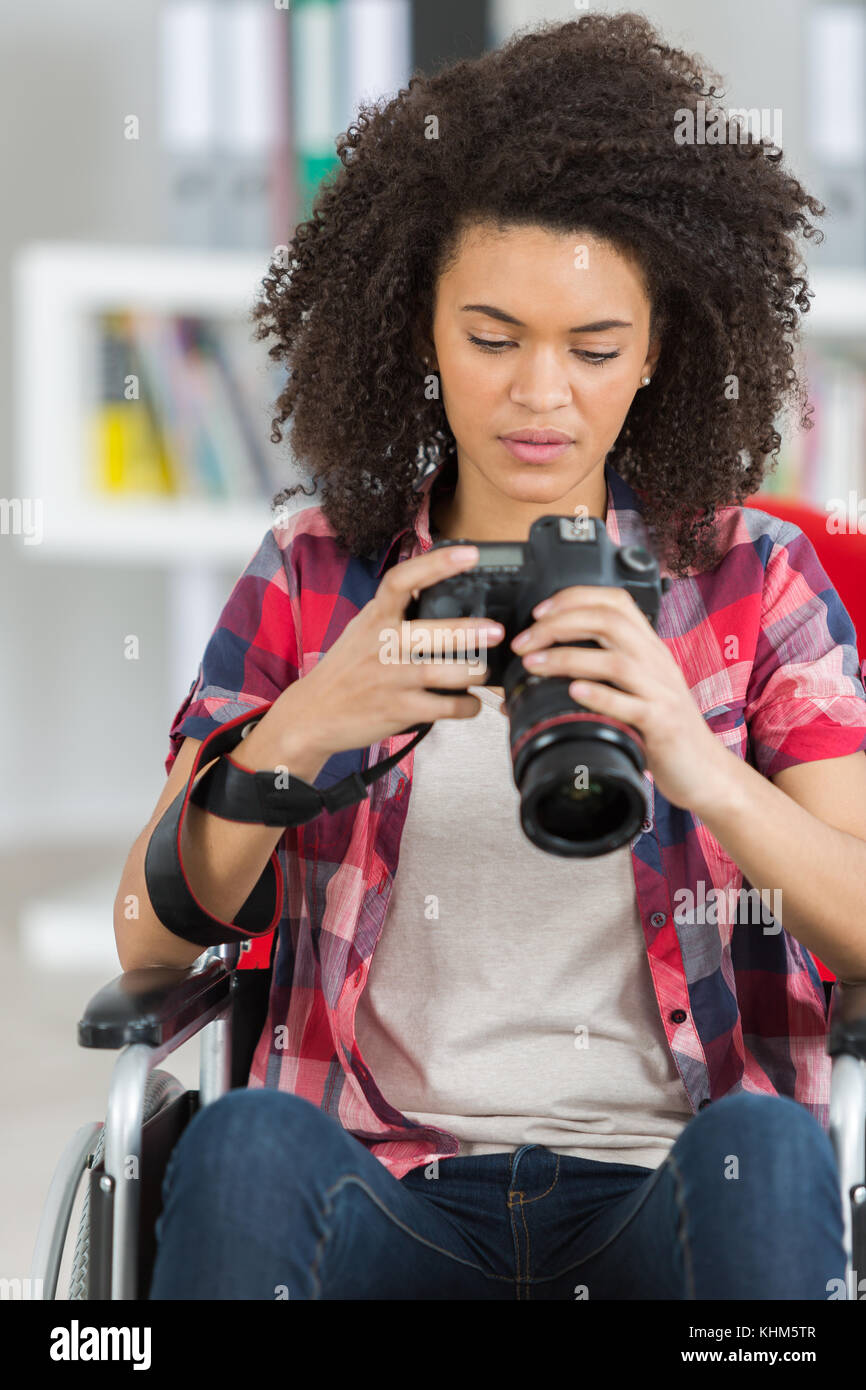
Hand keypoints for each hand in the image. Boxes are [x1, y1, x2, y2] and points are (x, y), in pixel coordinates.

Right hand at [287, 544, 505, 757]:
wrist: (313, 714)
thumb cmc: (345, 670)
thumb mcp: (362, 630)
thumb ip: (393, 612)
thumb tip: (431, 587)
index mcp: (375, 617)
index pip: (403, 580)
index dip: (437, 564)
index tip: (470, 554)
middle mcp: (382, 644)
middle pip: (431, 631)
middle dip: (469, 632)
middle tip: (497, 630)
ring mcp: (390, 678)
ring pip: (442, 672)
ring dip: (473, 672)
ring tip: (485, 670)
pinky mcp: (397, 709)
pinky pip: (443, 707)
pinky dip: (465, 706)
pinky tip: (470, 703)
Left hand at [509, 585, 732, 814]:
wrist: (704, 769)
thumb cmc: (662, 728)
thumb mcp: (636, 688)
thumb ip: (600, 669)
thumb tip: (541, 665)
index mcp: (649, 648)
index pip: (615, 602)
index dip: (574, 598)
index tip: (538, 613)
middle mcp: (657, 662)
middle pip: (609, 622)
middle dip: (559, 625)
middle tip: (525, 642)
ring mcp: (662, 692)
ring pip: (615, 661)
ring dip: (568, 658)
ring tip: (534, 665)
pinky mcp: (662, 724)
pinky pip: (631, 705)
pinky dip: (600, 696)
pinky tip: (574, 692)